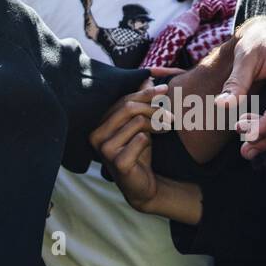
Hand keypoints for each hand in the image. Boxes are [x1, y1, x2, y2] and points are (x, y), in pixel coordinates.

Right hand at [89, 81, 170, 208]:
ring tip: (164, 131)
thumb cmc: (139, 153)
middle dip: (153, 109)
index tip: (164, 89)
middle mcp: (96, 135)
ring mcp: (105, 150)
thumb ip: (140, 103)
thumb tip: (146, 78)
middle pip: (129, 108)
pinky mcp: (118, 163)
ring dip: (156, 125)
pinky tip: (151, 147)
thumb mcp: (140, 125)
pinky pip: (141, 140)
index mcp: (98, 125)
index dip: (145, 93)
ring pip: (137, 122)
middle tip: (170, 118)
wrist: (143, 186)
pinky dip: (150, 141)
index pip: (123, 100)